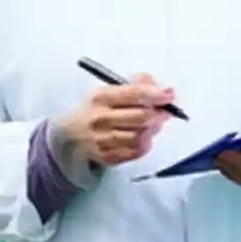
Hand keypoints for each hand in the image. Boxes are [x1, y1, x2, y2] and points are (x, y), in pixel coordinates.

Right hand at [57, 74, 173, 165]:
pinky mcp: (106, 156)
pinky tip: (145, 136)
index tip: (168, 95)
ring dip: (153, 130)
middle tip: (165, 111)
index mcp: (102, 97)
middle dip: (159, 114)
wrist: (71, 133)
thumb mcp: (111, 90)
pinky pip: (136, 152)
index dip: (156, 95)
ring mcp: (102, 139)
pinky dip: (146, 144)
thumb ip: (138, 85)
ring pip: (140, 136)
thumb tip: (165, 90)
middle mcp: (100, 118)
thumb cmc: (98, 108)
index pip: (134, 94)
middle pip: (141, 117)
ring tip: (154, 124)